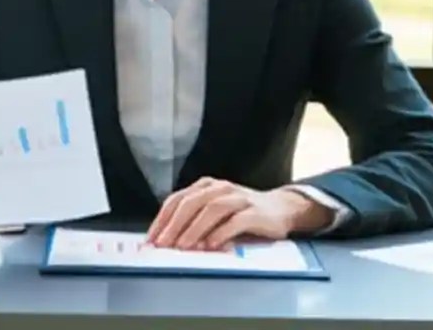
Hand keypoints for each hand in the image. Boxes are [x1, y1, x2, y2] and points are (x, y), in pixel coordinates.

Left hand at [145, 177, 332, 250]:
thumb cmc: (243, 213)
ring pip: (211, 210)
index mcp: (206, 186)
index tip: (151, 239)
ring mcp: (238, 197)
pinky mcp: (255, 212)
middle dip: (174, 225)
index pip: (177, 199)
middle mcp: (220, 188)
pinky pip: (235, 221)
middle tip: (163, 244)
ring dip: (194, 229)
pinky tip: (210, 246)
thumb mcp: (215, 212)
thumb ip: (194, 220)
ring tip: (183, 247)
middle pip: (191, 203)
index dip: (162, 219)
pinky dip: (220, 233)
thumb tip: (166, 241)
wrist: (281, 209)